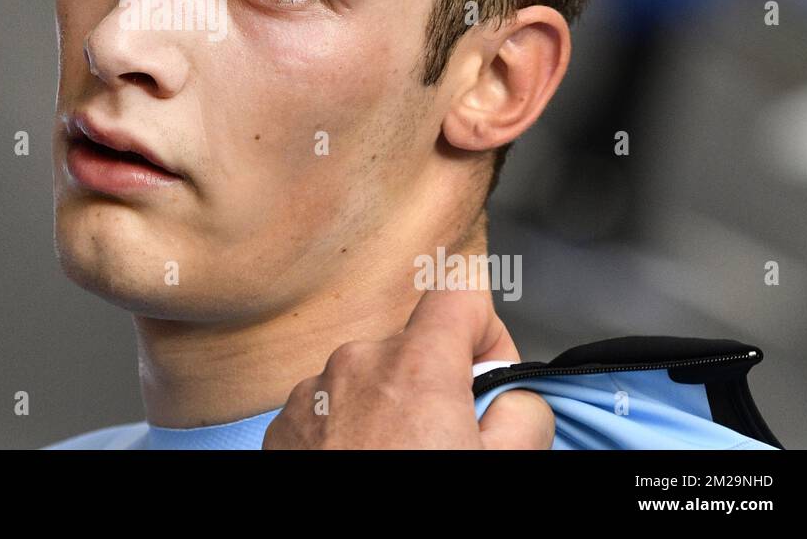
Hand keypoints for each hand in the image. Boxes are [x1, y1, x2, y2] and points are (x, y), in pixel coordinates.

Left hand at [262, 286, 553, 448]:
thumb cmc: (418, 514)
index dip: (485, 330)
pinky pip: (332, 406)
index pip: (459, 291)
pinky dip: (351, 431)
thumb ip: (521, 413)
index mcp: (416, 366)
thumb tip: (515, 398)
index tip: (489, 375)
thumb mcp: (499, 468)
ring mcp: (313, 391)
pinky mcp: (285, 423)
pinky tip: (364, 469)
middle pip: (414, 347)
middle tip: (450, 443)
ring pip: (371, 380)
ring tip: (401, 463)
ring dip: (391, 411)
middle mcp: (358, 363)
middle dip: (439, 386)